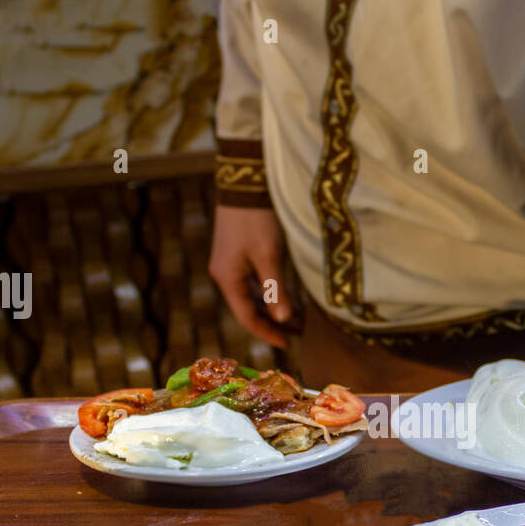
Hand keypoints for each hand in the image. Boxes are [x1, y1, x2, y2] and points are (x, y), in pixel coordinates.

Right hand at [208, 205, 298, 348]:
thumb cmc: (257, 219)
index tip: (289, 344)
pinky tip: (287, 296)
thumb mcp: (269, 256)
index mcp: (227, 279)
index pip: (247, 318)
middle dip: (274, 322)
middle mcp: (225, 274)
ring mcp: (230, 263)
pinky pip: (253, 282)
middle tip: (300, 332)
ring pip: (253, 296)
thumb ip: (276, 290)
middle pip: (249, 309)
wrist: (245, 181)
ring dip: (274, 307)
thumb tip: (284, 321)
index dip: (268, 333)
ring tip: (298, 317)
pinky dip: (270, 292)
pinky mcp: (238, 253)